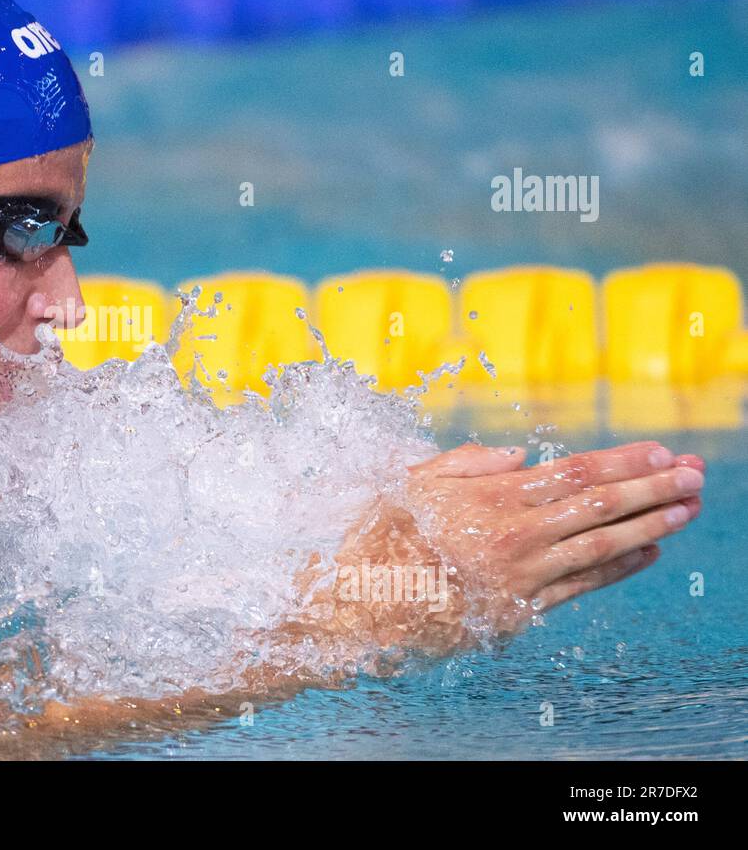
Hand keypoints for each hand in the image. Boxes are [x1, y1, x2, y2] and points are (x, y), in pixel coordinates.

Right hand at [405, 441, 703, 637]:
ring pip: (602, 545)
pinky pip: (583, 584)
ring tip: (687, 510)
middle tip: (695, 475)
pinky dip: (621, 567)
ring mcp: (522, 574)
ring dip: (651, 525)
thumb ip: (466, 462)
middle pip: (600, 506)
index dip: (623, 461)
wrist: (366, 604)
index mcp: (491, 497)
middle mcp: (515, 535)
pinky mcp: (522, 609)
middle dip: (653, 488)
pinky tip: (649, 551)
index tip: (661, 452)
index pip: (574, 472)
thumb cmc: (385, 537)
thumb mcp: (414, 483)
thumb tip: (519, 456)